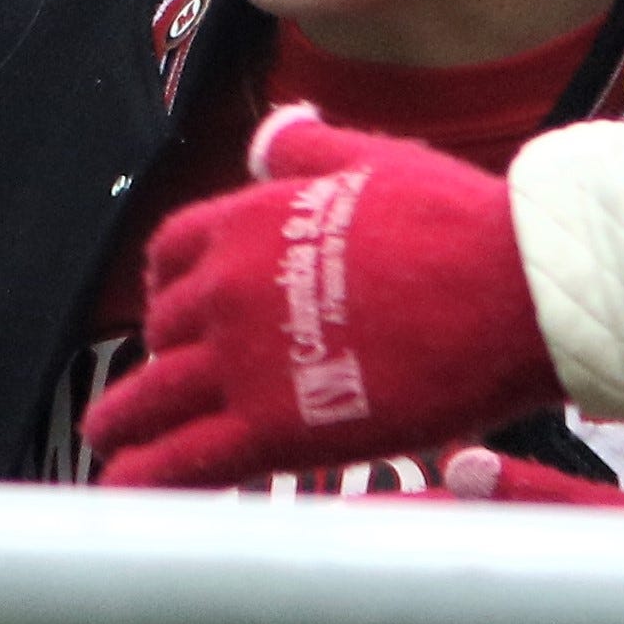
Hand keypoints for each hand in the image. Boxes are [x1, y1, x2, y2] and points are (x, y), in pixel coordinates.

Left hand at [86, 109, 559, 487]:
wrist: (516, 289)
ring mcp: (243, 358)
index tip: (173, 314)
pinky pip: (187, 458)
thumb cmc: (460, 223)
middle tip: (167, 386)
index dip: (166, 289)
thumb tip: (276, 128)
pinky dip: (148, 478)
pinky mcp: (274, 425)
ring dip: (123, 424)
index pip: (171, 256)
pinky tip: (126, 494)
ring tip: (107, 446)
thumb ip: (307, 149)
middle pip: (164, 332)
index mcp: (245, 224)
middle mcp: (226, 288)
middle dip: (161, 359)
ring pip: (154, 397)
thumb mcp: (369, 160)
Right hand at [279, 452, 623, 623]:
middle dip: (323, 606)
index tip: (269, 530)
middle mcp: (492, 600)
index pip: (401, 529)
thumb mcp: (615, 528)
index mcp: (503, 536)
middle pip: (389, 604)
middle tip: (246, 611)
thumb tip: (465, 467)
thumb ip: (540, 503)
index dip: (336, 532)